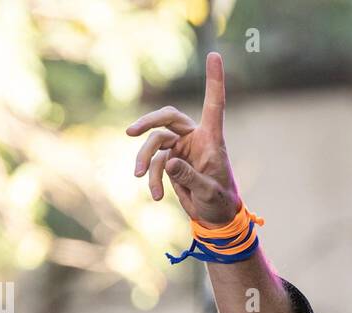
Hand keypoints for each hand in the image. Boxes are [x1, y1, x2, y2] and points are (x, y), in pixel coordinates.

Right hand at [126, 51, 241, 225]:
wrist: (215, 219)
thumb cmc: (220, 203)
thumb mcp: (208, 193)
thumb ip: (190, 177)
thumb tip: (168, 162)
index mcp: (212, 138)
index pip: (214, 103)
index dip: (214, 80)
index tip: (214, 54)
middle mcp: (195, 138)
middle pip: (168, 118)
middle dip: (148, 123)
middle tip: (131, 132)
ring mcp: (180, 149)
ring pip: (155, 143)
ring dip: (145, 160)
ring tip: (140, 177)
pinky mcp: (170, 162)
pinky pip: (154, 163)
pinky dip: (151, 178)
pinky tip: (155, 195)